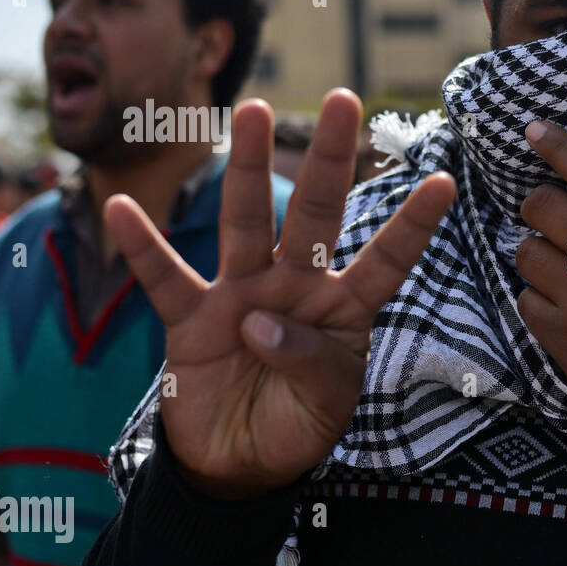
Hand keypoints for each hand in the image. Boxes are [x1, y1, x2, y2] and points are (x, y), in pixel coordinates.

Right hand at [104, 89, 455, 498]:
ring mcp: (242, 297)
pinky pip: (165, 279)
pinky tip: (122, 207)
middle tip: (343, 99)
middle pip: (314, 214)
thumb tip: (259, 322)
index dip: (413, 227)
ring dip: (246, 167)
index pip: (386, 260)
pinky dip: (142, 247)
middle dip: (329, 160)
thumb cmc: (299, 427)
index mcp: (344, 309)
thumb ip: (308, 361)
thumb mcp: (326, 403)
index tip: (445, 183)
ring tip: (251, 111)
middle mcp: (296, 288)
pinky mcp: (191, 319)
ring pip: (245, 222)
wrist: (241, 467)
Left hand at [515, 120, 566, 450]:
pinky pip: (526, 303)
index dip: (558, 146)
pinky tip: (559, 306)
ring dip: (537, 254)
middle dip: (540, 205)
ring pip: (526, 254)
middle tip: (554, 217)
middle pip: (543, 208)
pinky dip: (536, 300)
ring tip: (559, 266)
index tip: (533, 128)